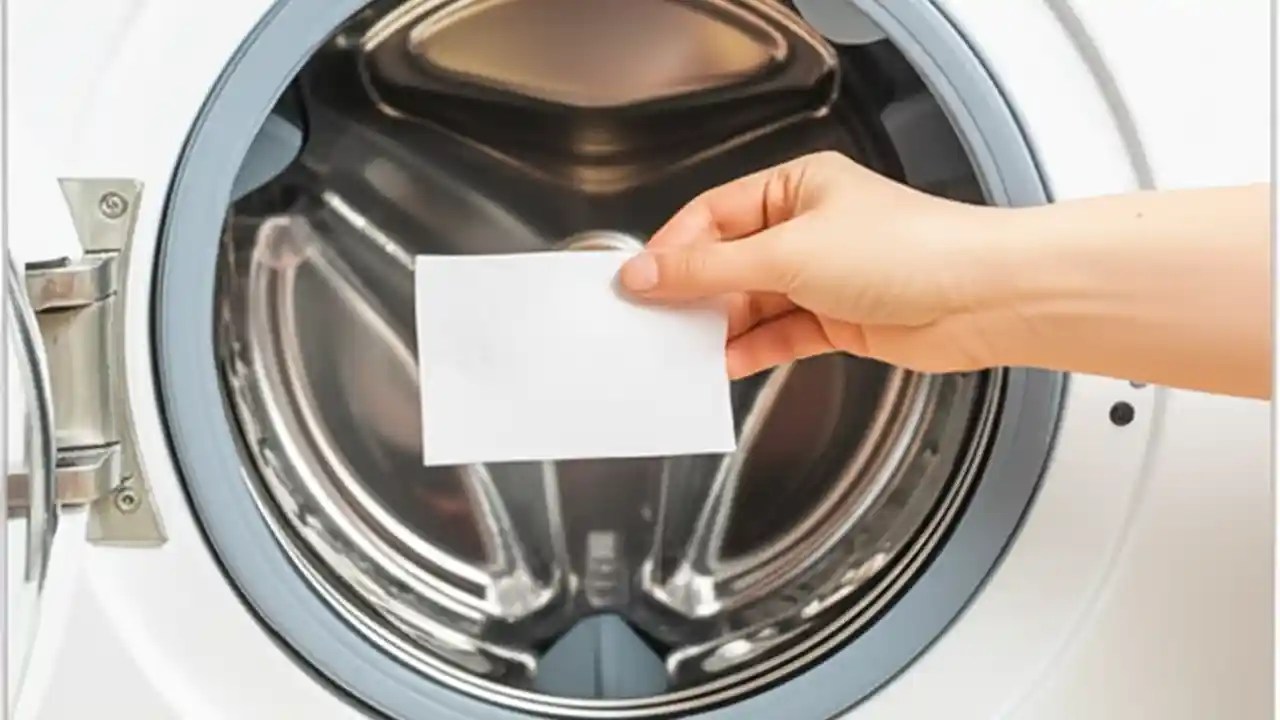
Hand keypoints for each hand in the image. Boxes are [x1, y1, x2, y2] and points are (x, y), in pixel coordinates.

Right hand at [618, 151, 1006, 377]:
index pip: (713, 215)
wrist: (981, 298)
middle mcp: (807, 228)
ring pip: (752, 303)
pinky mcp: (837, 320)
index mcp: (795, 188)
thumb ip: (710, 269)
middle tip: (653, 322)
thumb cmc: (907, 250)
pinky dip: (752, 351)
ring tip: (685, 351)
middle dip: (694, 294)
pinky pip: (779, 335)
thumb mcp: (788, 253)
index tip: (637, 283)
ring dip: (721, 328)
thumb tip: (646, 272)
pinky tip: (726, 365)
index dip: (673, 250)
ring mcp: (822, 277)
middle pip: (729, 262)